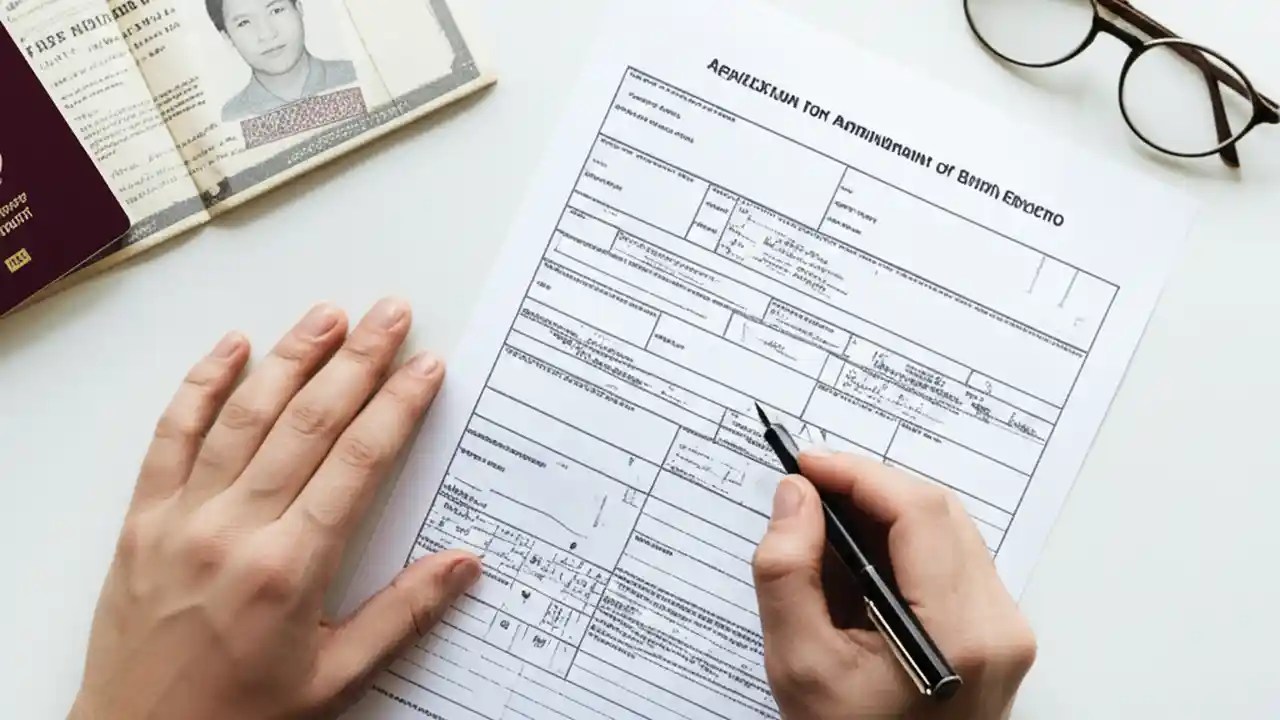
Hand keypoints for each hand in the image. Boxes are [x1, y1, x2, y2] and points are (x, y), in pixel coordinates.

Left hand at [69, 298, 480, 719]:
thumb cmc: (238, 718)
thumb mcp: (335, 678)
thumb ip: (403, 614)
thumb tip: (465, 564)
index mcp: (290, 568)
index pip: (359, 461)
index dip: (398, 405)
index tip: (424, 368)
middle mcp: (235, 530)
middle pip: (309, 422)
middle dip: (358, 360)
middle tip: (391, 315)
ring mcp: (182, 518)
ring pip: (245, 416)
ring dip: (291, 358)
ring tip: (328, 315)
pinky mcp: (142, 520)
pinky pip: (171, 436)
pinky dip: (200, 387)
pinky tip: (230, 350)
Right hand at [752, 450, 1035, 719]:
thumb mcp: (799, 665)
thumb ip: (787, 572)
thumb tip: (794, 496)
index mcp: (960, 635)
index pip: (918, 512)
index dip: (857, 475)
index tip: (804, 466)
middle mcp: (999, 626)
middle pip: (938, 513)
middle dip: (868, 489)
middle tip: (807, 491)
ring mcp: (1005, 631)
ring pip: (947, 530)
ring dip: (884, 515)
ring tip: (823, 530)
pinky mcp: (997, 635)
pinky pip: (951, 560)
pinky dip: (901, 546)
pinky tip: (855, 563)